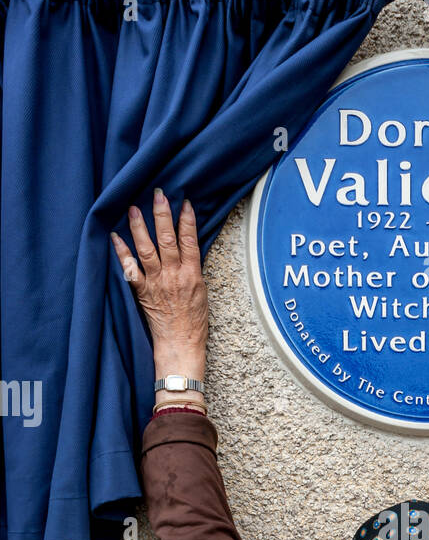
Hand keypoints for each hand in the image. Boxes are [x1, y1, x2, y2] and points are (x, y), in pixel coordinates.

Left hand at [111, 190, 207, 407]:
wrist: (181, 345)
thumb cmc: (194, 322)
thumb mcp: (203, 293)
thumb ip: (193, 270)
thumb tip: (189, 250)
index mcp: (192, 275)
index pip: (190, 241)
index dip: (187, 221)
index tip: (184, 202)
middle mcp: (174, 276)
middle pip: (168, 240)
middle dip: (163, 215)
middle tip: (158, 194)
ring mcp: (156, 283)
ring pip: (148, 250)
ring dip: (140, 227)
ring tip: (134, 208)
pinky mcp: (142, 292)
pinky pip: (130, 269)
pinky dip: (122, 253)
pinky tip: (115, 237)